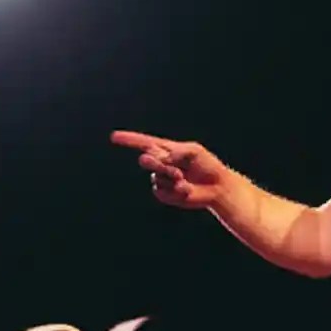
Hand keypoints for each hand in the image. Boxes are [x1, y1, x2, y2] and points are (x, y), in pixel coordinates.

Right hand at [111, 130, 231, 208]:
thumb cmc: (207, 165)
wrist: (217, 186)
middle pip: (146, 160)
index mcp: (167, 149)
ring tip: (185, 179)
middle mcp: (161, 163)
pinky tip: (186, 189)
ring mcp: (162, 179)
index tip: (114, 137)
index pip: (144, 142)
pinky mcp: (165, 194)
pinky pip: (160, 191)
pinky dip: (174, 190)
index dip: (128, 140)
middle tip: (176, 169)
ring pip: (155, 177)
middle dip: (158, 164)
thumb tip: (160, 159)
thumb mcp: (193, 151)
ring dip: (171, 178)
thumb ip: (175, 152)